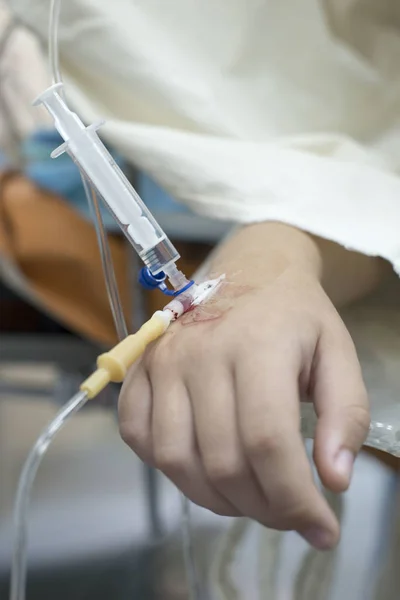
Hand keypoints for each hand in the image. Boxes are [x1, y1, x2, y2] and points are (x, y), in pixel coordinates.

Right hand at [119, 223, 372, 549]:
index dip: (294, 500)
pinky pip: (137, 435)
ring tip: (249, 497)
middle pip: (222, 461)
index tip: (321, 529)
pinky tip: (202, 465)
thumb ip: (345, 414)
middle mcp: (199, 352)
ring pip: (176, 459)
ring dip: (216, 499)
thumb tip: (334, 480)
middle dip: (263, 508)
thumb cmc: (296, 315)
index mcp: (257, 344)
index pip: (267, 441)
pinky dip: (168, 467)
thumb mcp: (338, 353)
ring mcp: (161, 359)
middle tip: (289, 514)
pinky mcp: (138, 367)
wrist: (248, 269)